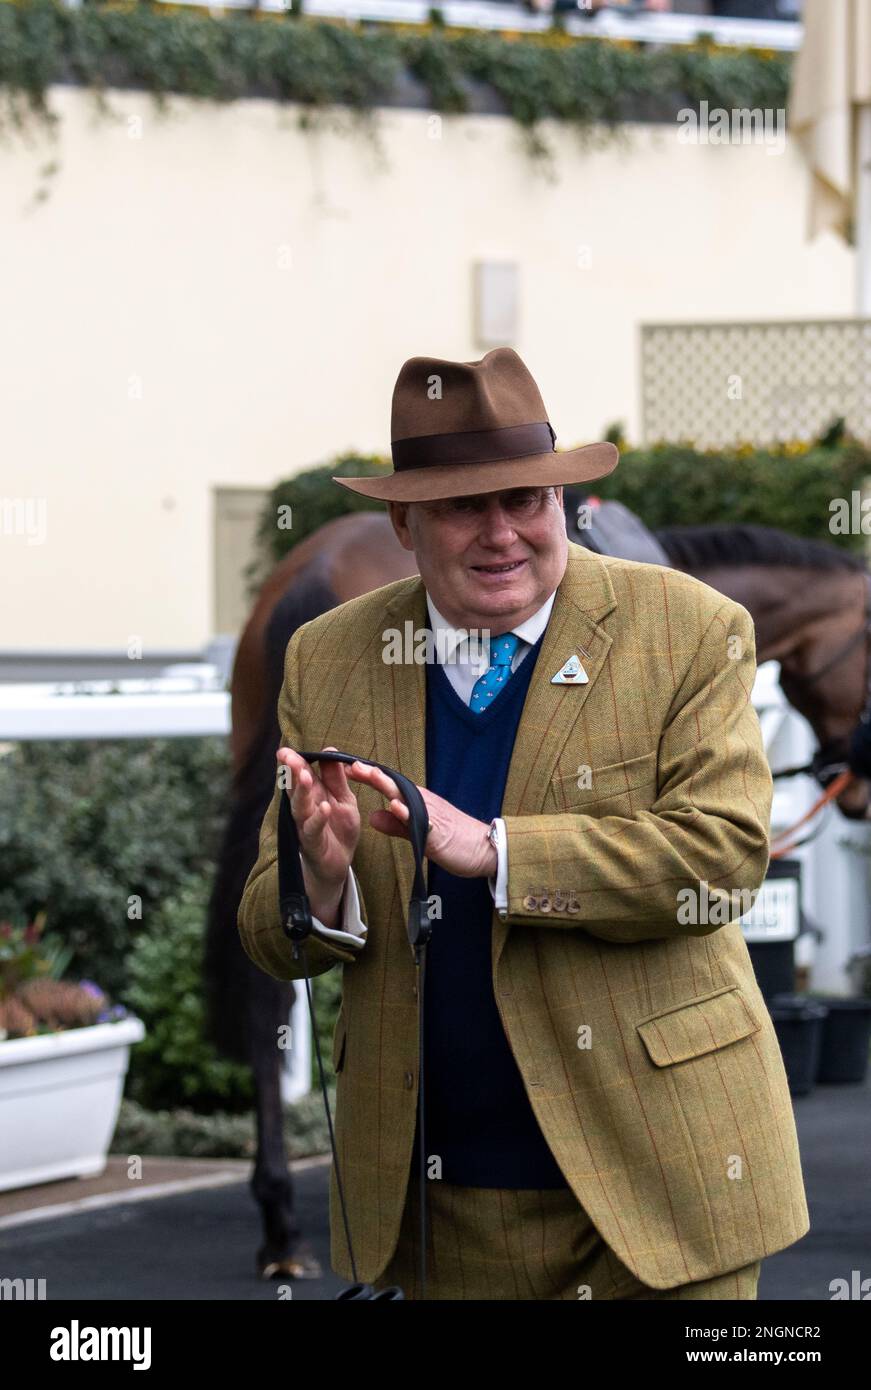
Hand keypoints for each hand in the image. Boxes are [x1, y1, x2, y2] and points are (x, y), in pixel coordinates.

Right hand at [277, 746, 360, 910]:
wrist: (339, 862)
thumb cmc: (338, 827)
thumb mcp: (343, 797)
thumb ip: (336, 777)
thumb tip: (330, 749)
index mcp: (311, 794)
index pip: (299, 774)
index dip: (293, 762)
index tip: (285, 750)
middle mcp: (304, 808)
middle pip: (295, 788)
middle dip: (293, 772)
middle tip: (288, 757)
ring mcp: (306, 826)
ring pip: (300, 807)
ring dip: (302, 792)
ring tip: (306, 777)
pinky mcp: (313, 843)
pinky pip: (313, 830)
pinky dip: (318, 819)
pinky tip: (324, 808)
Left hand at [344, 762, 497, 878]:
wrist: (485, 849)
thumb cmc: (453, 840)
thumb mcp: (418, 832)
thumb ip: (396, 825)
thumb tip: (373, 816)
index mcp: (416, 802)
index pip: (389, 786)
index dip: (369, 777)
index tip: (347, 767)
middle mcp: (422, 803)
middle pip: (394, 784)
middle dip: (372, 774)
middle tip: (350, 763)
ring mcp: (430, 815)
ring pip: (405, 796)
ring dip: (386, 784)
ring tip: (368, 773)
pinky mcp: (437, 831)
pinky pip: (421, 820)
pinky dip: (407, 813)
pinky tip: (394, 807)